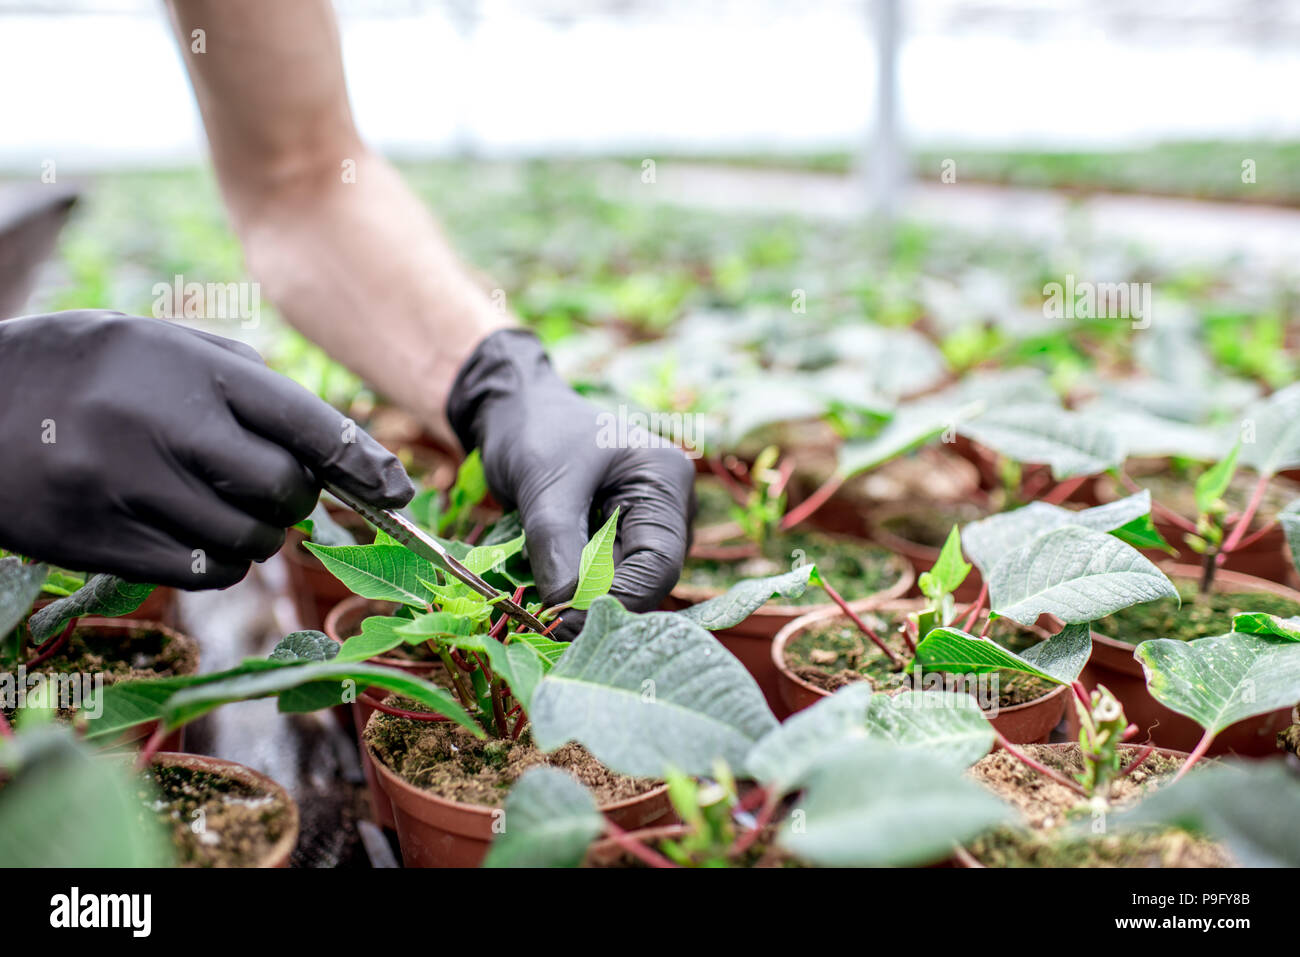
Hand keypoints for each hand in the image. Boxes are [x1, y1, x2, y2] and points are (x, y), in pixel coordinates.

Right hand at [0, 310, 412, 587]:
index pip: (304, 420)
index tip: (396, 486)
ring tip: (217, 505)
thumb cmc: (87, 368)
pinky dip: (216, 561)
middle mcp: (161, 425)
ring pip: (247, 541)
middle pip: (284, 491)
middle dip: (294, 498)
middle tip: (269, 487)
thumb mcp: (163, 343)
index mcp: (189, 366)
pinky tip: (187, 532)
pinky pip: (200, 571)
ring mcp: (125, 486)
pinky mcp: (96, 539)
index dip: (360, 459)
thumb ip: (247, 383)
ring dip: (255, 534)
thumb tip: (333, 448)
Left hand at [448, 329, 694, 637]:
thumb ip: (558, 545)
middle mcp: (669, 506)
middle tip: (549, 619)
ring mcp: (647, 523)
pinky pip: (606, 576)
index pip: (659, 563)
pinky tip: (548, 582)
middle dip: (598, 599)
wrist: (515, 409)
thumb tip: (567, 607)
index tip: (566, 621)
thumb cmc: (534, 431)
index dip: (618, 599)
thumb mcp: (544, 484)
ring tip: (542, 597)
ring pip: (624, 582)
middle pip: (646, 578)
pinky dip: (577, 585)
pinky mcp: (621, 537)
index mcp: (665, 480)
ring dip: (585, 594)